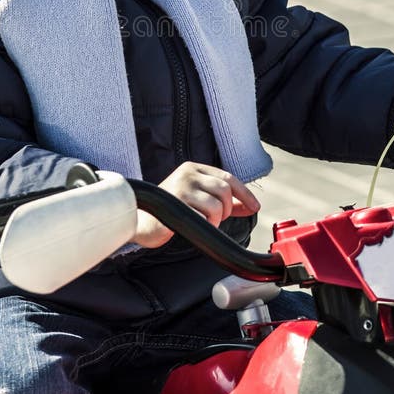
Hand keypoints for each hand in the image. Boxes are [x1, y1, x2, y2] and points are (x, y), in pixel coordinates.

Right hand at [133, 162, 260, 248]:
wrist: (139, 220)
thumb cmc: (169, 210)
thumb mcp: (197, 198)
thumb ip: (222, 200)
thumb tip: (249, 205)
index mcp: (193, 168)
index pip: (228, 177)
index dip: (244, 193)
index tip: (255, 207)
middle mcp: (187, 174)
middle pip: (225, 190)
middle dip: (226, 210)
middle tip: (215, 219)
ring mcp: (180, 188)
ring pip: (216, 205)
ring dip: (215, 220)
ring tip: (202, 223)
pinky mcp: (176, 206)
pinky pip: (203, 217)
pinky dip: (205, 225)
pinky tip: (193, 225)